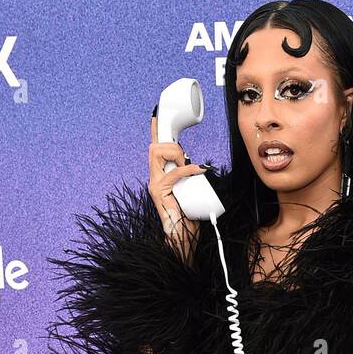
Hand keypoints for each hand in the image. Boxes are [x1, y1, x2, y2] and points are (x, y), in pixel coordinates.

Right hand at [147, 113, 206, 259]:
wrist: (183, 237)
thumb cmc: (188, 216)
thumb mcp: (191, 190)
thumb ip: (190, 177)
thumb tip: (198, 166)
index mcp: (160, 174)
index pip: (155, 148)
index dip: (155, 130)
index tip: (157, 116)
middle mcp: (154, 177)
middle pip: (154, 147)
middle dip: (171, 146)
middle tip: (185, 158)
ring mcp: (154, 184)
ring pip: (157, 154)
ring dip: (176, 155)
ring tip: (190, 167)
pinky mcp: (158, 192)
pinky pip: (172, 173)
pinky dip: (186, 169)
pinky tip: (197, 170)